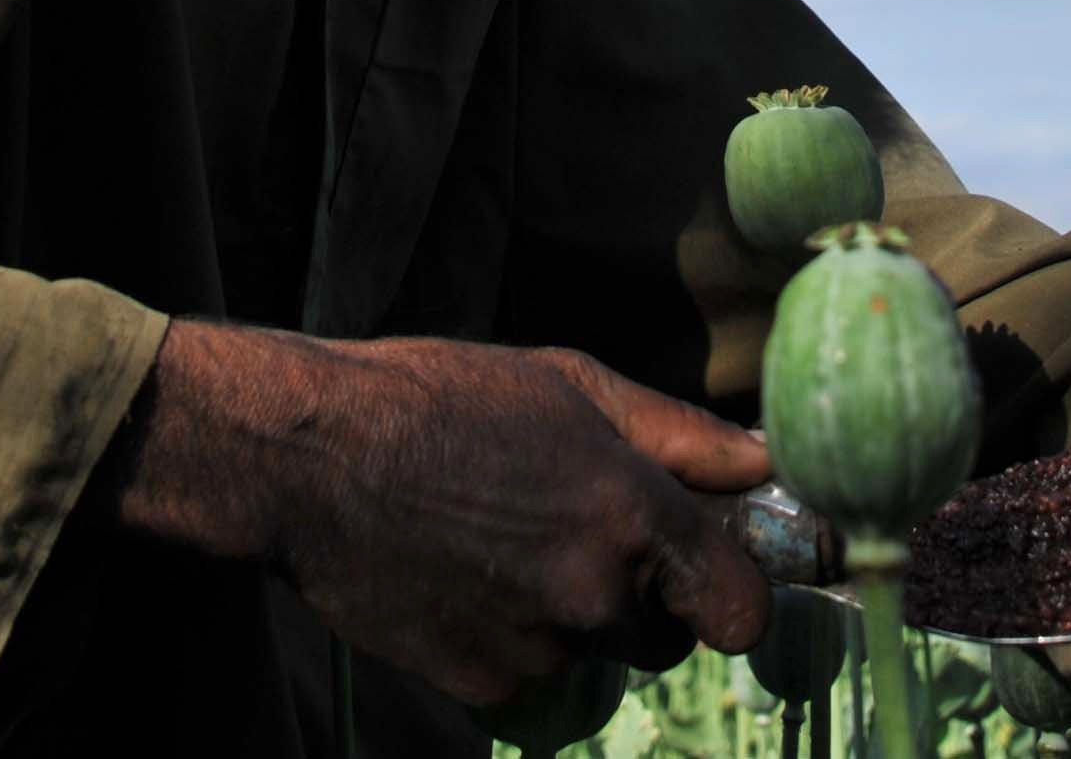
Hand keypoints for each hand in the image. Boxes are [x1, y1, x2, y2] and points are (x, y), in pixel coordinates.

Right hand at [101, 319, 773, 705]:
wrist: (308, 461)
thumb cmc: (438, 398)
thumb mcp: (566, 383)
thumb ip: (679, 435)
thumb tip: (763, 463)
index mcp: (631, 513)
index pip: (741, 608)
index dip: (734, 594)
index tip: (712, 575)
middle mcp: (596, 596)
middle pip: (667, 638)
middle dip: (642, 598)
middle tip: (580, 535)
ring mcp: (539, 650)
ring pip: (593, 654)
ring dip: (571, 616)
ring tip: (502, 542)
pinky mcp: (483, 687)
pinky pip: (530, 675)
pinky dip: (511, 639)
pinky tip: (462, 577)